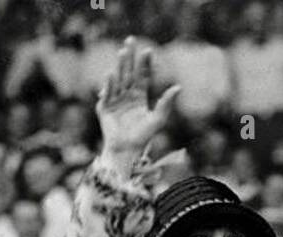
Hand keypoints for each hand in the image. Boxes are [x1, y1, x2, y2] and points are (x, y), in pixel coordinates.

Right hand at [96, 38, 181, 159]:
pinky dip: (109, 84)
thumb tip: (178, 87)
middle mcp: (126, 95)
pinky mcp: (104, 107)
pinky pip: (107, 94)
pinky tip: (112, 74)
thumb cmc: (143, 137)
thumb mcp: (158, 119)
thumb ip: (166, 103)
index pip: (142, 76)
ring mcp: (114, 100)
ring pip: (118, 79)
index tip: (148, 50)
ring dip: (120, 65)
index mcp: (139, 96)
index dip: (145, 64)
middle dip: (130, 57)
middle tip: (131, 40)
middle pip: (129, 72)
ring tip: (122, 52)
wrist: (127, 151)